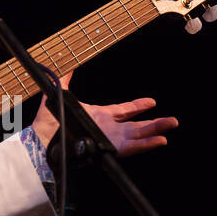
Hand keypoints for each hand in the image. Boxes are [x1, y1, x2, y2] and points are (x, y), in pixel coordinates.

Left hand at [31, 71, 176, 156]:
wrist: (43, 138)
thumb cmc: (50, 121)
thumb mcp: (60, 95)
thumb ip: (66, 80)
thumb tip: (67, 66)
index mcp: (100, 116)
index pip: (124, 110)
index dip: (138, 106)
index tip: (152, 102)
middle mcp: (109, 129)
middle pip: (137, 126)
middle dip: (155, 123)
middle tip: (173, 120)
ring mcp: (111, 139)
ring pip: (139, 136)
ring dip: (156, 131)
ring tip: (171, 127)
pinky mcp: (110, 148)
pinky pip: (132, 147)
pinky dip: (146, 144)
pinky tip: (160, 140)